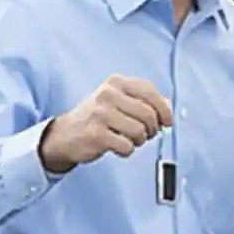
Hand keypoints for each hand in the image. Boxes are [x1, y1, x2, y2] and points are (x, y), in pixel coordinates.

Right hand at [39, 74, 172, 172]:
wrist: (64, 135)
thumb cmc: (96, 118)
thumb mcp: (117, 100)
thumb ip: (142, 101)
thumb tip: (168, 109)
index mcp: (116, 82)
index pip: (150, 92)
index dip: (164, 109)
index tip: (167, 121)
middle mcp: (108, 95)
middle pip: (148, 114)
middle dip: (152, 129)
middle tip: (146, 134)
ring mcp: (101, 114)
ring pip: (139, 131)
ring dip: (139, 140)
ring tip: (129, 139)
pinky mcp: (96, 134)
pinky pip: (127, 146)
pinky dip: (127, 150)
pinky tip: (117, 146)